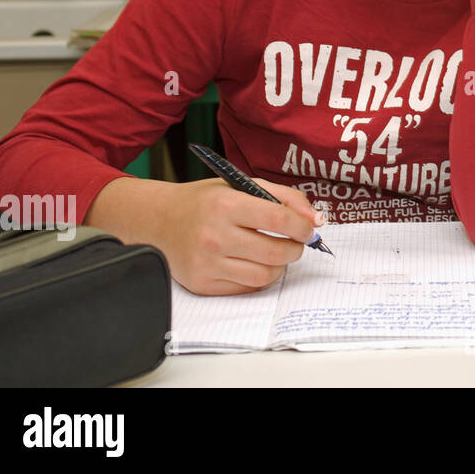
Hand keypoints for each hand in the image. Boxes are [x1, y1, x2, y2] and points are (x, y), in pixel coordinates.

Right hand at [92, 176, 322, 295]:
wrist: (158, 220)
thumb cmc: (206, 201)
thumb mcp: (242, 185)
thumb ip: (284, 197)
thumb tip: (316, 220)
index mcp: (226, 204)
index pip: (279, 219)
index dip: (303, 226)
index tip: (309, 229)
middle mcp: (215, 235)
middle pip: (276, 252)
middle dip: (296, 248)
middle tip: (296, 242)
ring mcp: (207, 263)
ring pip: (264, 275)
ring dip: (281, 266)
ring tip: (277, 253)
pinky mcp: (202, 283)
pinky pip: (246, 288)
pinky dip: (259, 277)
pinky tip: (255, 263)